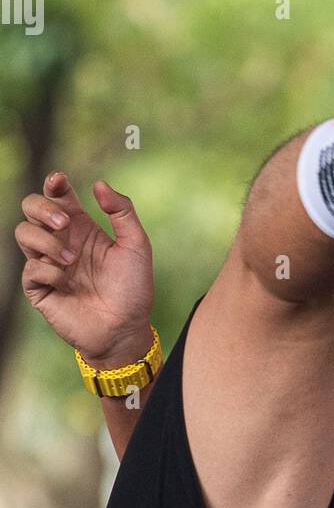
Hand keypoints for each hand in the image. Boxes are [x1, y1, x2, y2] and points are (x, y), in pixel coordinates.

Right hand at [16, 171, 153, 367]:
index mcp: (82, 228)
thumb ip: (122, 211)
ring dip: (46, 240)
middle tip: (65, 223)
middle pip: (31, 208)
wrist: (125, 327)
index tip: (60, 180)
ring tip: (71, 259)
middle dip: (42, 207)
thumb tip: (99, 185)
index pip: (58, 196)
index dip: (53, 183)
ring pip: (22, 233)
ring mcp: (48, 264)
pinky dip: (48, 270)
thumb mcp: (136, 244)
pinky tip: (67, 282)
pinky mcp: (40, 288)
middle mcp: (61, 241)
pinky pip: (30, 268)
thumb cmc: (133, 287)